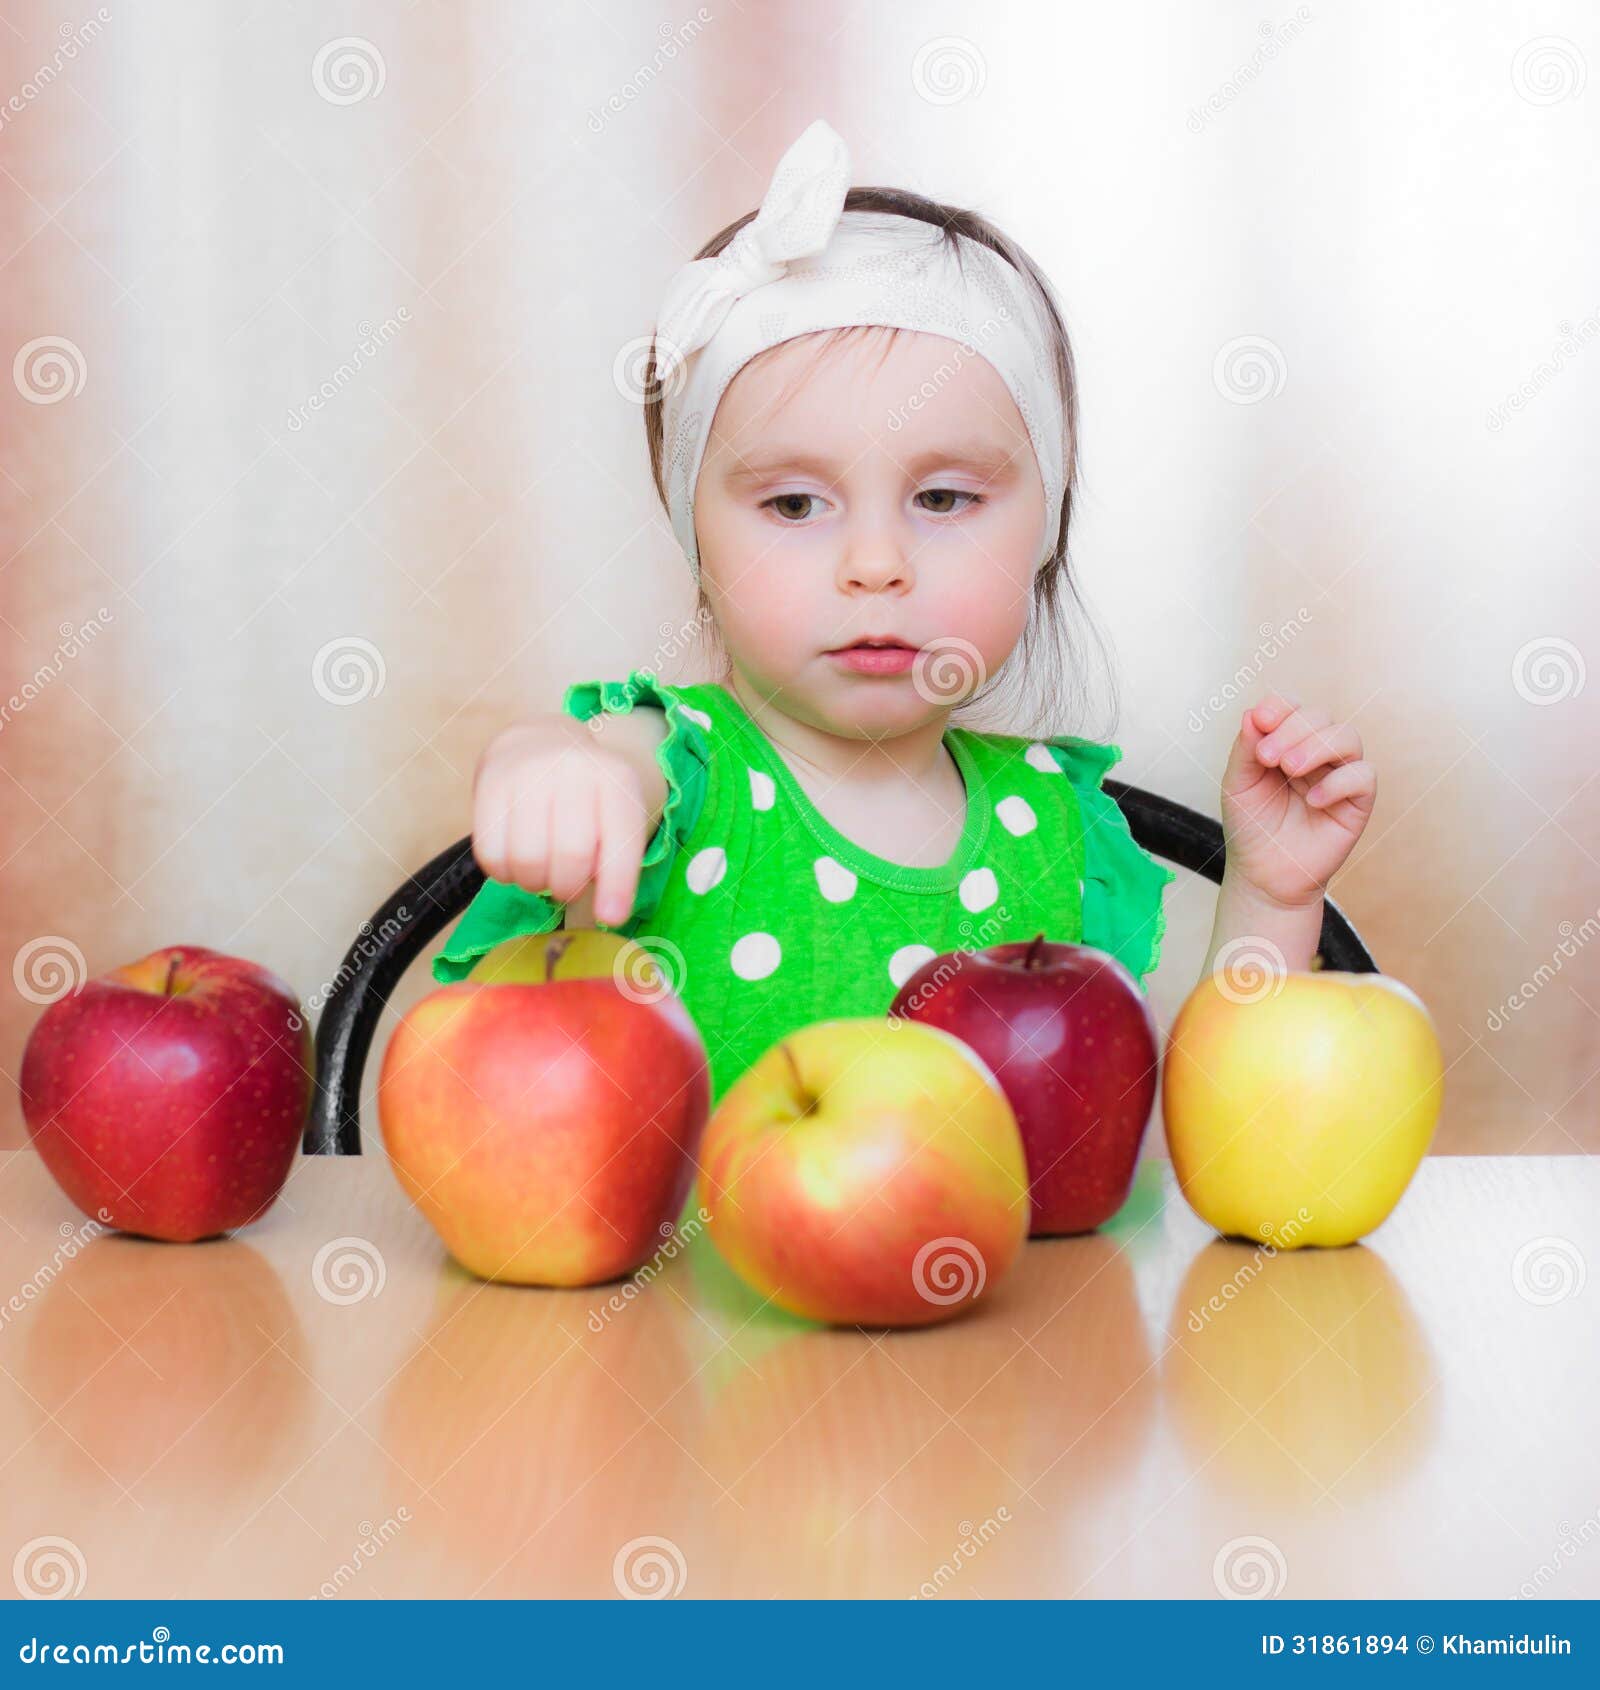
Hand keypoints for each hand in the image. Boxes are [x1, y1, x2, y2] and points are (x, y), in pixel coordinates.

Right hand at [471, 714, 655, 925]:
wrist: (540, 741)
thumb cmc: (584, 796)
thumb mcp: (613, 814)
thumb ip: (616, 860)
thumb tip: (607, 916)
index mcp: (616, 781)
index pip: (621, 839)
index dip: (618, 885)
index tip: (610, 918)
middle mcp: (574, 771)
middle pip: (571, 854)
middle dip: (569, 887)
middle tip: (567, 888)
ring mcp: (528, 773)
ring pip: (527, 858)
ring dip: (534, 883)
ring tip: (541, 872)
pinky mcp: (490, 784)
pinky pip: (491, 853)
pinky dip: (503, 873)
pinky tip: (514, 861)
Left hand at [1220, 692, 1375, 908]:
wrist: (1263, 874)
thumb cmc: (1251, 827)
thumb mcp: (1238, 785)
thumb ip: (1245, 750)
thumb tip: (1252, 713)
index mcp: (1287, 743)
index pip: (1293, 707)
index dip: (1280, 707)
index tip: (1261, 719)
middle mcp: (1317, 753)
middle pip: (1321, 717)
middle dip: (1293, 730)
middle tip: (1268, 757)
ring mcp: (1339, 775)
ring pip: (1347, 737)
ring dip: (1316, 747)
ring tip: (1289, 770)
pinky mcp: (1358, 802)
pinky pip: (1363, 776)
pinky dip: (1338, 782)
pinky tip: (1312, 800)